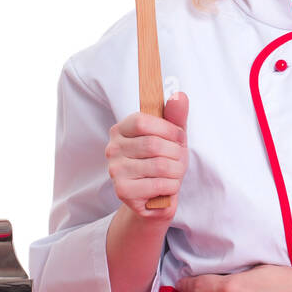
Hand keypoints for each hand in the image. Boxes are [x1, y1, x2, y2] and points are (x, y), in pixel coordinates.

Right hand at [106, 92, 188, 219]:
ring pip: (160, 166)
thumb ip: (176, 116)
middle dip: (176, 154)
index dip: (168, 130)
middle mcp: (112, 149)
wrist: (158, 197)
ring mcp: (115, 170)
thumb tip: (179, 95)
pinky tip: (166, 188)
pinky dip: (172, 187)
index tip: (178, 138)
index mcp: (121, 130)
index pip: (143, 121)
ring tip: (173, 175)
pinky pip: (159, 185)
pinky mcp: (122, 191)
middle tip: (178, 161)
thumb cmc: (165, 161)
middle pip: (154, 145)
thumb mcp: (173, 136)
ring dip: (176, 172)